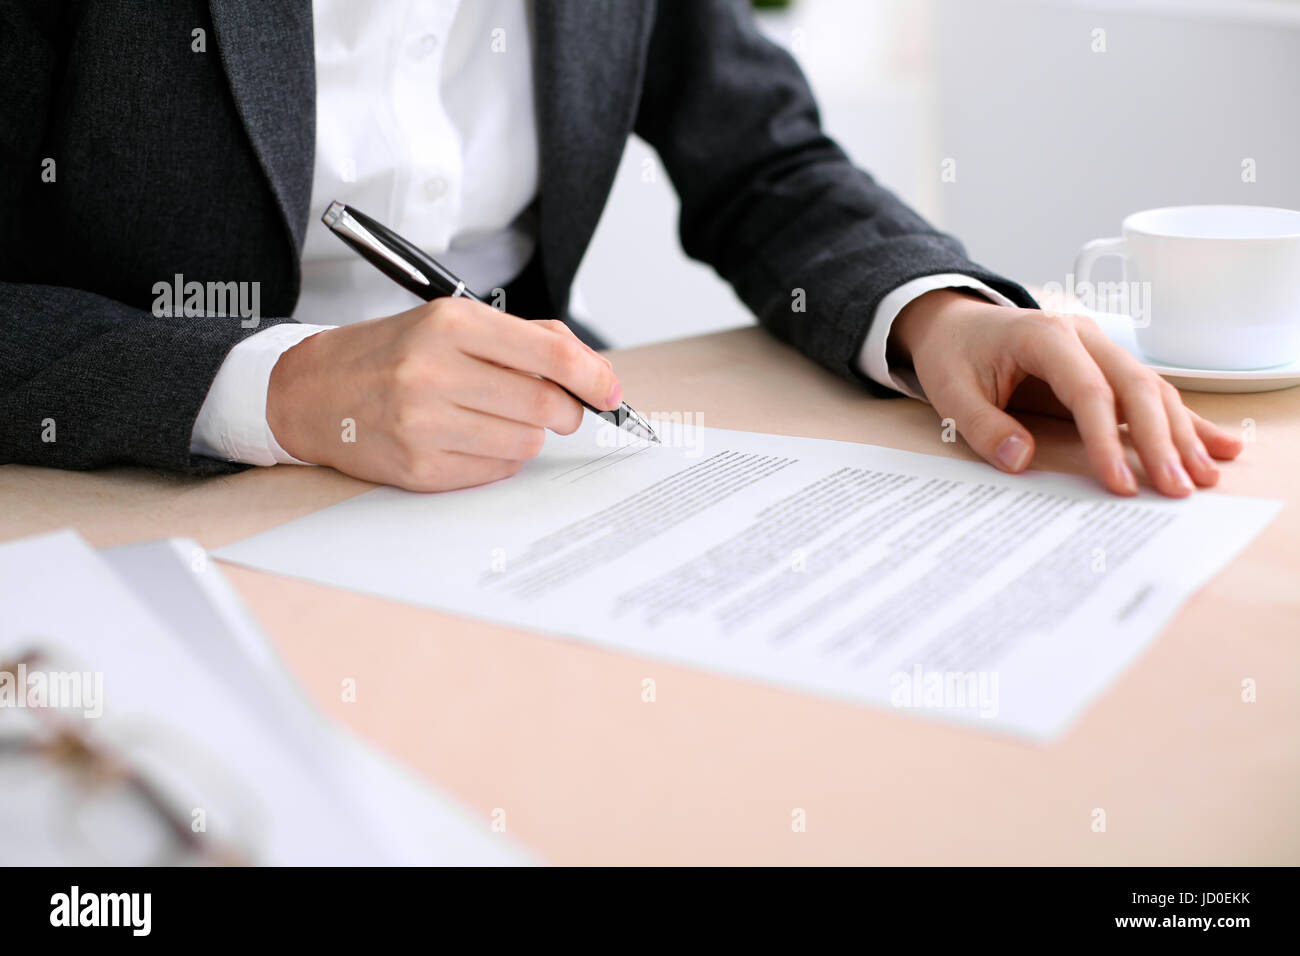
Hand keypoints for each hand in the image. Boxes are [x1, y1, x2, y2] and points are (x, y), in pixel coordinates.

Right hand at [266, 298, 619, 490]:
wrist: (311, 392)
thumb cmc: (390, 354)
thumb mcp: (450, 322)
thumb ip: (524, 339)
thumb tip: (591, 371)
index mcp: (450, 324)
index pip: (550, 354)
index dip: (594, 377)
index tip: (610, 391)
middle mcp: (435, 372)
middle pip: (547, 406)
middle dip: (566, 411)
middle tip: (558, 408)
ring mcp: (425, 424)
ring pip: (526, 443)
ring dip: (528, 435)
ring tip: (497, 418)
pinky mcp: (420, 468)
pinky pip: (496, 471)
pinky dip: (499, 458)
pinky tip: (471, 439)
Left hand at [888, 289, 1242, 496]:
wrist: (955, 323)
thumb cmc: (953, 355)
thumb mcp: (950, 391)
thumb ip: (982, 425)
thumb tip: (1021, 460)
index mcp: (1043, 335)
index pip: (1087, 389)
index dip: (1106, 438)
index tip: (1118, 482)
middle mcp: (1083, 335)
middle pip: (1135, 386)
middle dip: (1160, 440)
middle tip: (1177, 488)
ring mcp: (1100, 348)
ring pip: (1151, 389)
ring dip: (1180, 434)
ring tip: (1205, 477)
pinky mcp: (1106, 366)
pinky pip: (1149, 393)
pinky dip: (1182, 421)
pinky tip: (1217, 445)